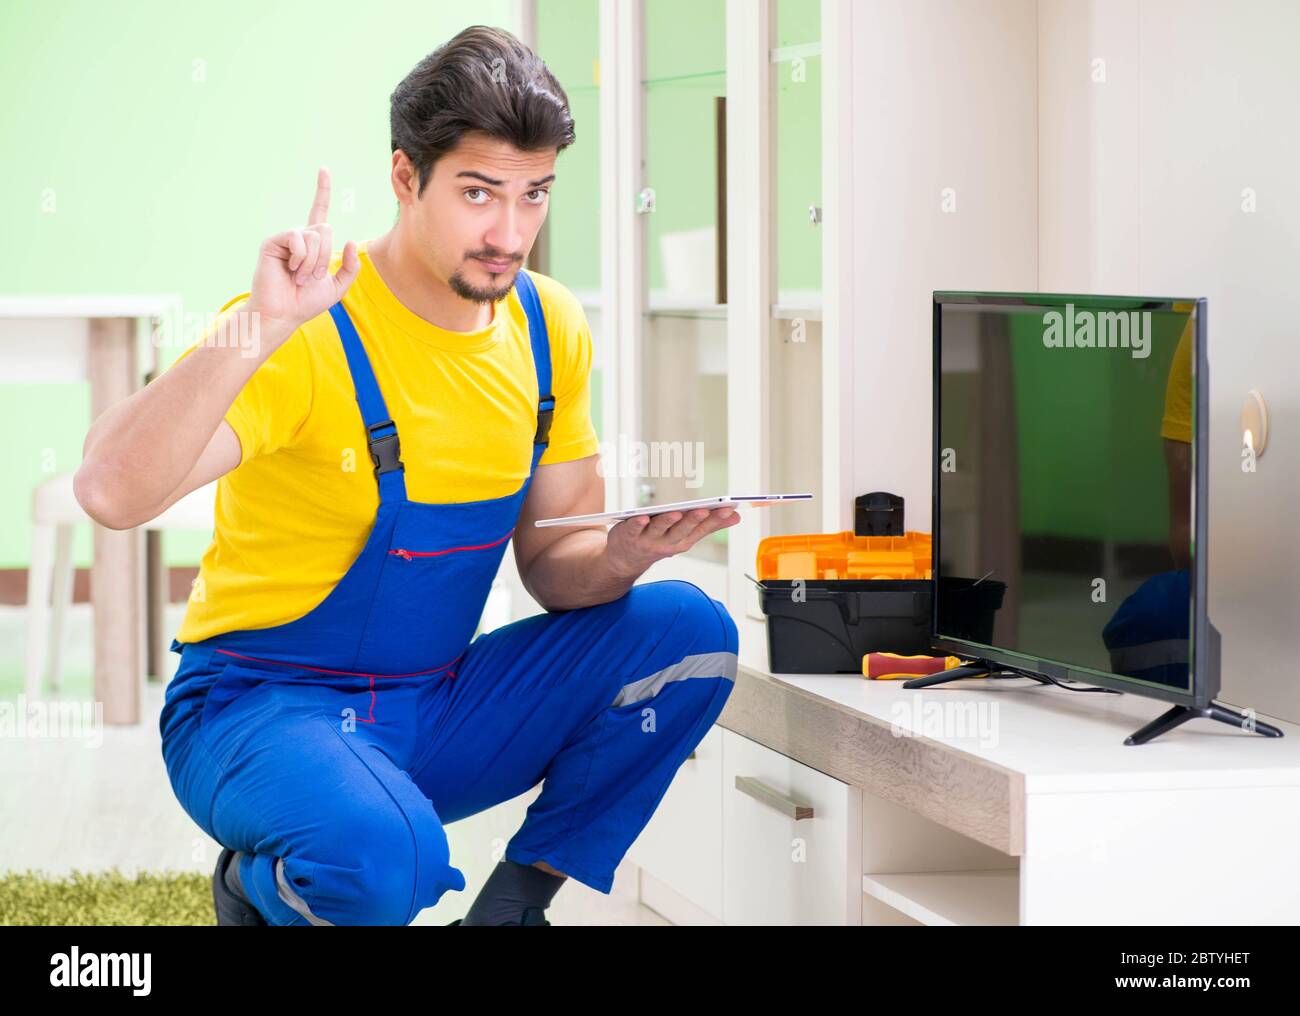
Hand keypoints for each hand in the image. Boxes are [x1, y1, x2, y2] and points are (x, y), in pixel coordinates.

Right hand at [246, 167, 360, 346]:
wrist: (283, 313)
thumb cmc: (306, 302)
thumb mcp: (337, 286)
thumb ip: (350, 266)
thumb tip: (349, 240)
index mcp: (313, 244)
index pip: (319, 211)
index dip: (322, 191)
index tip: (324, 169)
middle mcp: (299, 237)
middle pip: (326, 230)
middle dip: (325, 257)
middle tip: (311, 277)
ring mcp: (285, 238)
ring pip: (315, 236)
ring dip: (313, 262)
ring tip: (299, 277)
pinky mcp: (273, 241)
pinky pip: (298, 238)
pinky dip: (301, 258)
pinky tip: (290, 270)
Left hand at [605, 505, 741, 577]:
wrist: (625, 561)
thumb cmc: (659, 541)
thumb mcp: (686, 536)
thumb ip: (709, 526)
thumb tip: (736, 516)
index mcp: (684, 541)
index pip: (702, 529)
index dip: (716, 519)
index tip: (729, 508)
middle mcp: (667, 542)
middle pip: (682, 529)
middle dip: (693, 520)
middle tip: (704, 510)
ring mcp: (648, 540)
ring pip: (660, 529)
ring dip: (668, 521)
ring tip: (676, 512)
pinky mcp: (629, 535)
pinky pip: (633, 529)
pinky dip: (637, 523)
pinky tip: (642, 516)